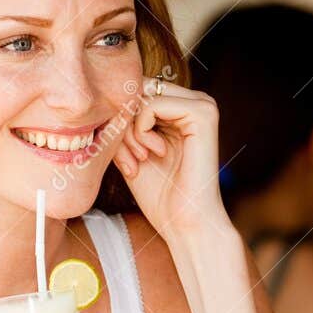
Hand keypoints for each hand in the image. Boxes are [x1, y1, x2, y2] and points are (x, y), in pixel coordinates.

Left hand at [112, 76, 224, 237]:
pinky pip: (152, 104)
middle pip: (138, 89)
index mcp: (183, 108)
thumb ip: (123, 118)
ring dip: (130, 130)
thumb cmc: (160, 194)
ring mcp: (203, 105)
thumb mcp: (131, 148)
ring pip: (142, 96)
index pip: (137, 90)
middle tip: (131, 159)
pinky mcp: (203, 113)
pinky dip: (141, 131)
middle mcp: (196, 101)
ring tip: (141, 158)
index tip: (126, 157)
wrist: (185, 223)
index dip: (121, 120)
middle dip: (124, 124)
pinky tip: (154, 153)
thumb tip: (108, 92)